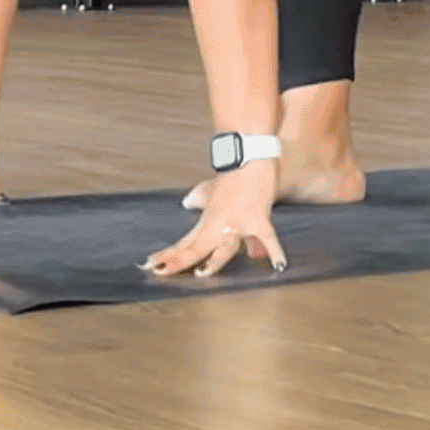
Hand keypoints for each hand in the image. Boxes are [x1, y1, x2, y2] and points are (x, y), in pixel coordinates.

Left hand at [142, 161, 286, 277]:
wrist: (248, 156)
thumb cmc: (232, 174)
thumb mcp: (208, 187)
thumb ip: (197, 198)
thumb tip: (187, 203)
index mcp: (208, 220)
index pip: (185, 242)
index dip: (169, 255)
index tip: (151, 265)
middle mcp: (220, 224)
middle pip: (197, 246)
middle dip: (179, 260)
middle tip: (160, 271)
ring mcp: (240, 223)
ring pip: (225, 247)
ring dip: (214, 261)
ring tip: (201, 274)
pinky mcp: (260, 219)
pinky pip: (268, 238)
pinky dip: (274, 251)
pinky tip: (277, 265)